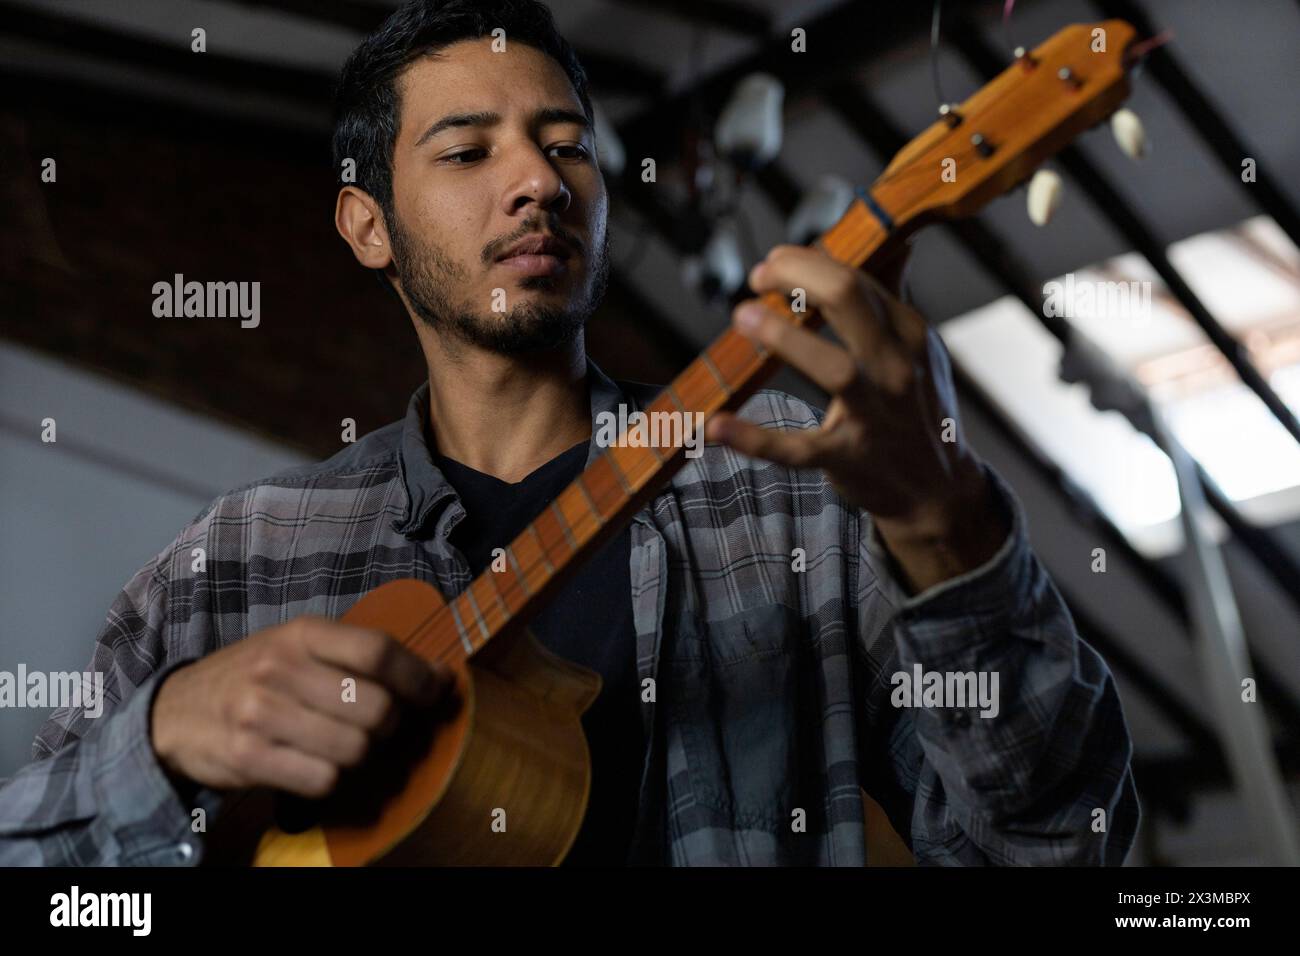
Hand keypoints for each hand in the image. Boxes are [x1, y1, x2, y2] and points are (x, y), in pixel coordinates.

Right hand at [151, 616, 454, 797]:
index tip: (435, 688)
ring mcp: (261, 714)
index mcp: (301, 634)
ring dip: (361, 753)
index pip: (378, 651)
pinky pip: (323, 778)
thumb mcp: (296, 646)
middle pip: (375, 707)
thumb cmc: (254, 676)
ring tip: (345, 743)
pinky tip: (317, 763)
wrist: (175, 711)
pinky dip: (330, 777)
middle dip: (391, 723)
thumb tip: (433, 675)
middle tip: (380, 724)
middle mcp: (280, 668)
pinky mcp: (249, 757)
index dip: (418, 676)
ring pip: (355, 748)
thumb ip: (354, 655)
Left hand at [705, 244, 1007, 591]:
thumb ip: (891, 298)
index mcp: (909, 333)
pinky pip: (797, 449)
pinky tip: (716, 424)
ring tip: (741, 316)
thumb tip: (892, 241)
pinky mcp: (847, 459)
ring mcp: (874, 415)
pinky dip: (754, 438)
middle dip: (794, 276)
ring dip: (782, 337)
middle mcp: (897, 368)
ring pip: (833, 368)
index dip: (806, 262)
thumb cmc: (917, 410)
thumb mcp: (916, 350)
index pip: (855, 277)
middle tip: (757, 276)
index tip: (773, 264)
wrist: (938, 491)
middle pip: (847, 299)